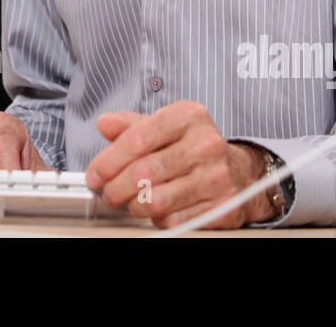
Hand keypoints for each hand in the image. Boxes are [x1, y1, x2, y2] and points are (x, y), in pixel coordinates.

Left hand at [84, 101, 275, 228]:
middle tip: (107, 194)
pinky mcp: (223, 206)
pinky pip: (175, 220)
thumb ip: (131, 125)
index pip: (138, 138)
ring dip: (134, 206)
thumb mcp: (163, 126)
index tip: (95, 174)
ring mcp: (216, 176)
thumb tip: (104, 124)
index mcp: (189, 116)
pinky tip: (157, 209)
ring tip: (130, 202)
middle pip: (144, 172)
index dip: (109, 160)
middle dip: (115, 188)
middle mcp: (206, 144)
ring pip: (157, 200)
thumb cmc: (193, 146)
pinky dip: (158, 219)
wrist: (239, 171)